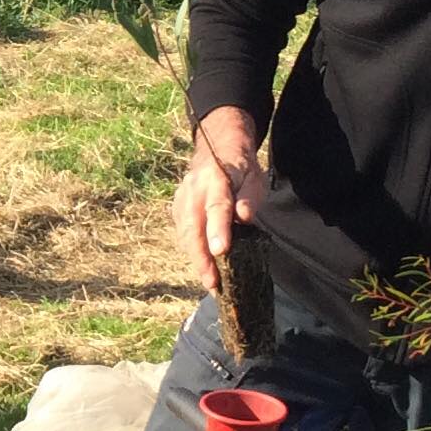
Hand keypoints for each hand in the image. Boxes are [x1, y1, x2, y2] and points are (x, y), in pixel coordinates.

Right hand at [175, 106, 265, 292]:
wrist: (218, 147)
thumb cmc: (241, 169)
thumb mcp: (254, 178)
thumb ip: (249, 197)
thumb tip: (244, 218)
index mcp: (216, 179)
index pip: (216, 207)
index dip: (217, 230)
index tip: (220, 251)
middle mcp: (193, 189)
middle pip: (193, 227)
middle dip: (201, 258)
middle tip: (213, 283)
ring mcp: (181, 198)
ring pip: (185, 234)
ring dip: (196, 260)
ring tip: (211, 283)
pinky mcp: (177, 208)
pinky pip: (182, 234)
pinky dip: (191, 252)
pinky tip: (203, 268)